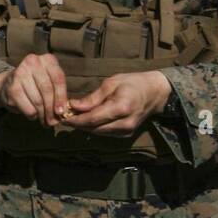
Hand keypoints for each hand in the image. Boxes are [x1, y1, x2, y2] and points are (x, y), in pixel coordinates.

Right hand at [0, 53, 69, 128]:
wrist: (7, 84)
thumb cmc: (34, 85)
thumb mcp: (50, 83)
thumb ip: (58, 94)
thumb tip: (63, 113)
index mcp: (47, 59)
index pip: (58, 79)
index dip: (61, 97)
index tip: (62, 111)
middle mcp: (33, 62)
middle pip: (47, 90)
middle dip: (51, 109)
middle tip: (53, 121)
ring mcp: (20, 73)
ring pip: (38, 101)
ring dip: (43, 115)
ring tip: (44, 120)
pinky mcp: (12, 87)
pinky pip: (28, 108)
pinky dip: (32, 115)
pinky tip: (32, 114)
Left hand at [58, 71, 172, 136]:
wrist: (154, 93)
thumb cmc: (132, 83)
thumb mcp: (111, 83)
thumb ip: (93, 98)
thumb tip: (73, 106)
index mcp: (122, 108)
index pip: (93, 119)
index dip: (76, 120)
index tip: (63, 117)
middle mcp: (125, 123)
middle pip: (94, 128)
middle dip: (77, 124)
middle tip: (63, 117)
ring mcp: (126, 131)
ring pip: (98, 133)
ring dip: (84, 127)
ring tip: (72, 117)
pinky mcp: (126, 134)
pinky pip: (104, 133)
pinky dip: (93, 128)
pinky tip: (85, 120)